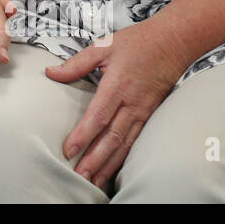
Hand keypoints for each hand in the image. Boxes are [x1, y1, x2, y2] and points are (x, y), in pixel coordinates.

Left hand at [45, 17, 192, 190]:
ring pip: (126, 144)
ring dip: (109, 164)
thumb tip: (51, 73)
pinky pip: (137, 141)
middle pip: (112, 137)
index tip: (68, 150)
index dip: (83, 135)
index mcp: (117, 84)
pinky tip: (114, 169)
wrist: (174, 41)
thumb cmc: (137, 42)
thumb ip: (76, 63)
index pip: (98, 115)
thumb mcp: (103, 45)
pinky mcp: (151, 115)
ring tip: (94, 181)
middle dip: (95, 159)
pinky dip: (124, 158)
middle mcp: (132, 102)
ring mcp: (144, 111)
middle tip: (79, 176)